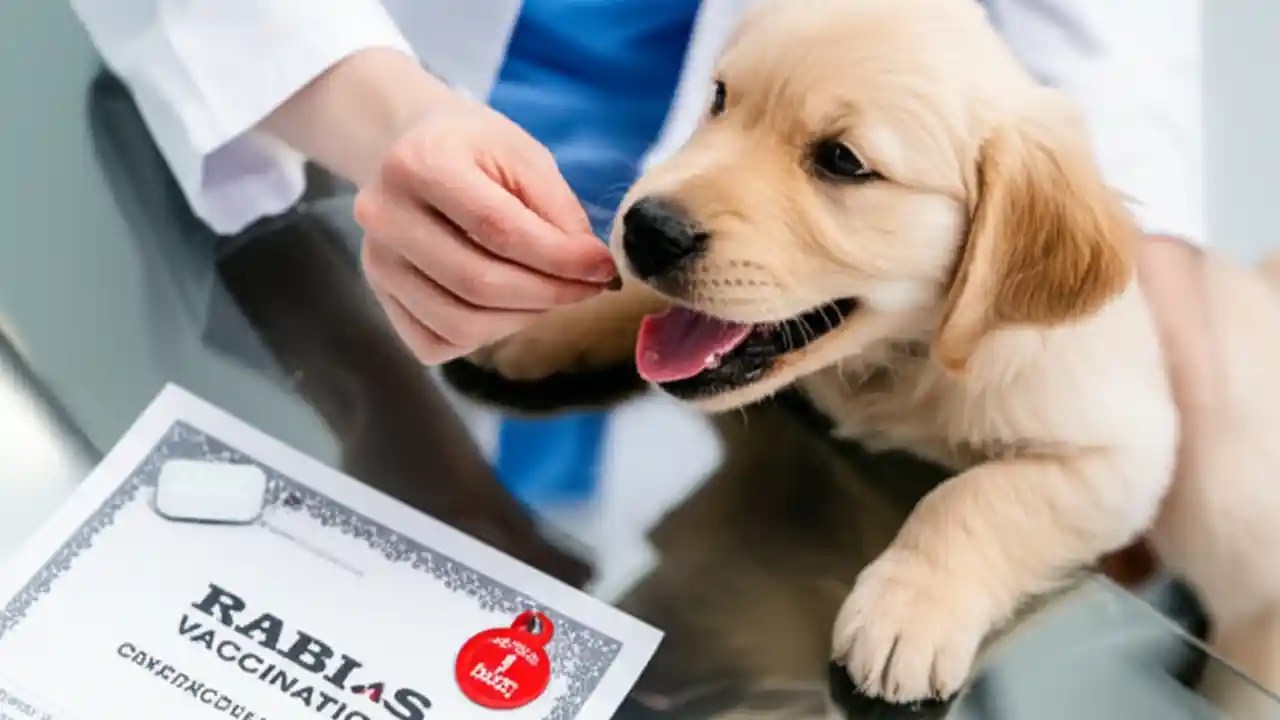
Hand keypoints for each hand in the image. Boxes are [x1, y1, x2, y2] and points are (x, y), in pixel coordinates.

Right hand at [353, 97, 617, 363]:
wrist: (409, 149)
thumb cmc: (476, 151)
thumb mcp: (524, 157)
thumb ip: (559, 211)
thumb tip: (593, 272)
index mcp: (420, 163)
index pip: (499, 230)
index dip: (559, 259)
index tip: (603, 268)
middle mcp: (384, 215)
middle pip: (478, 283)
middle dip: (548, 295)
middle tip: (588, 288)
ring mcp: (375, 262)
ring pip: (459, 323)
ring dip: (522, 320)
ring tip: (552, 295)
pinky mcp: (379, 296)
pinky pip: (436, 343)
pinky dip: (485, 337)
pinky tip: (510, 308)